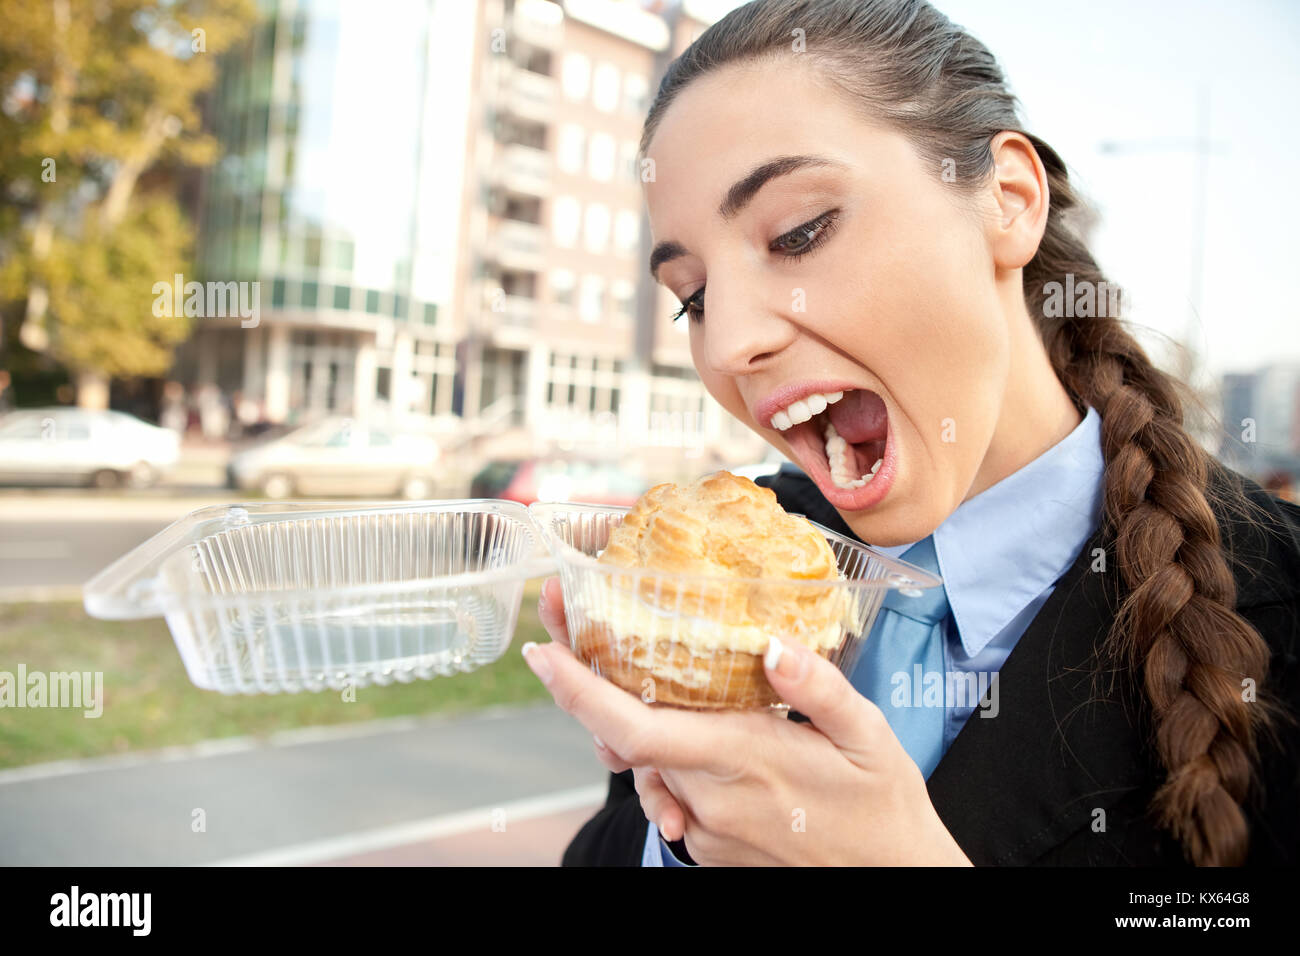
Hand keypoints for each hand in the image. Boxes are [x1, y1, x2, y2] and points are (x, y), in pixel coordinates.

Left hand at [528, 577, 972, 865]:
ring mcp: (706, 829)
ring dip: (633, 725)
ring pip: (647, 766)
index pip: (637, 729)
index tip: (542, 651)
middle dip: (588, 686)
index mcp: (743, 759)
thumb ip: (819, 687)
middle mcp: (711, 798)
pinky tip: (696, 735)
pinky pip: (670, 793)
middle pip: (626, 739)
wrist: (895, 881)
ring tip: (642, 676)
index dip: (579, 692)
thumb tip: (773, 646)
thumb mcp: (869, 734)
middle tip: (565, 634)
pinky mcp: (709, 847)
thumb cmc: (884, 807)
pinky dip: (668, 761)